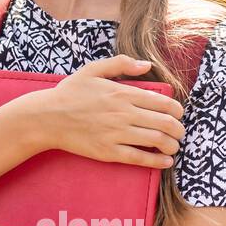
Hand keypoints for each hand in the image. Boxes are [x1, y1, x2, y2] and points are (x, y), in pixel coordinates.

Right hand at [30, 55, 185, 168]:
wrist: (47, 117)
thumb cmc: (69, 93)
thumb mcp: (92, 70)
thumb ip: (121, 63)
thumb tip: (146, 65)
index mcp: (123, 93)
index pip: (163, 103)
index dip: (177, 111)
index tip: (177, 115)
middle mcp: (124, 113)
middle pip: (166, 123)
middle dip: (179, 130)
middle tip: (179, 133)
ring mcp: (117, 134)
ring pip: (157, 141)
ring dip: (172, 145)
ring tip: (172, 146)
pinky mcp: (109, 151)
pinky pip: (140, 158)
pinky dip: (158, 161)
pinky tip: (165, 161)